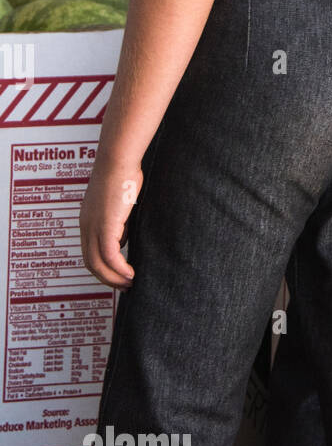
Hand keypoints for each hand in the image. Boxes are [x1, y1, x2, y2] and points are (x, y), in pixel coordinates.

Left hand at [80, 157, 142, 288]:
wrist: (118, 159)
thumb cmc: (123, 173)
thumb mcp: (120, 203)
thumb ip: (118, 222)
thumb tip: (122, 240)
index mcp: (88, 220)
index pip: (90, 252)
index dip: (103, 267)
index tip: (119, 274)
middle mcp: (86, 226)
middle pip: (91, 263)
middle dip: (107, 278)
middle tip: (124, 286)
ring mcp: (93, 226)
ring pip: (98, 264)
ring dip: (113, 277)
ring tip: (130, 283)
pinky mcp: (105, 225)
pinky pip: (110, 255)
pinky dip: (119, 269)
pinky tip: (130, 273)